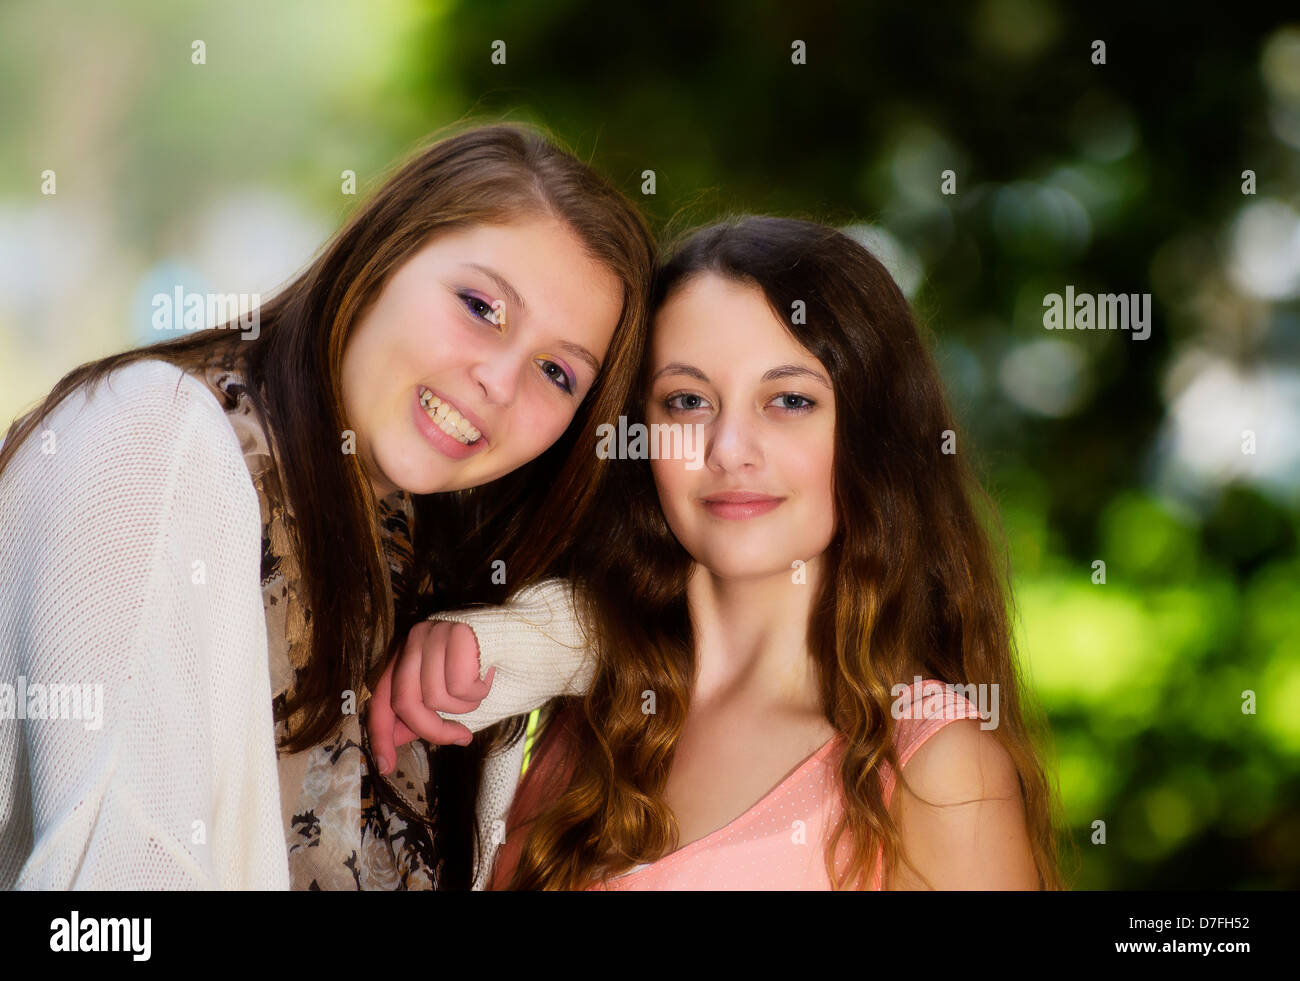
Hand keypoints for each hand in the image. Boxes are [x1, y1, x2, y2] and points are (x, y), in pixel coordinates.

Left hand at [366, 619, 495, 774]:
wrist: (532, 640)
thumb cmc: (489, 671)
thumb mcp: (451, 699)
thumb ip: (422, 715)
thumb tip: (395, 742)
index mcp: (407, 654)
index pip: (381, 698)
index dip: (381, 734)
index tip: (385, 767)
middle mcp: (414, 639)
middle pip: (405, 702)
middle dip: (433, 729)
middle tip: (461, 737)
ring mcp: (434, 633)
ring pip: (435, 697)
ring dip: (466, 705)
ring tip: (481, 686)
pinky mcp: (456, 632)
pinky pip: (459, 686)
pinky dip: (479, 691)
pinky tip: (489, 673)